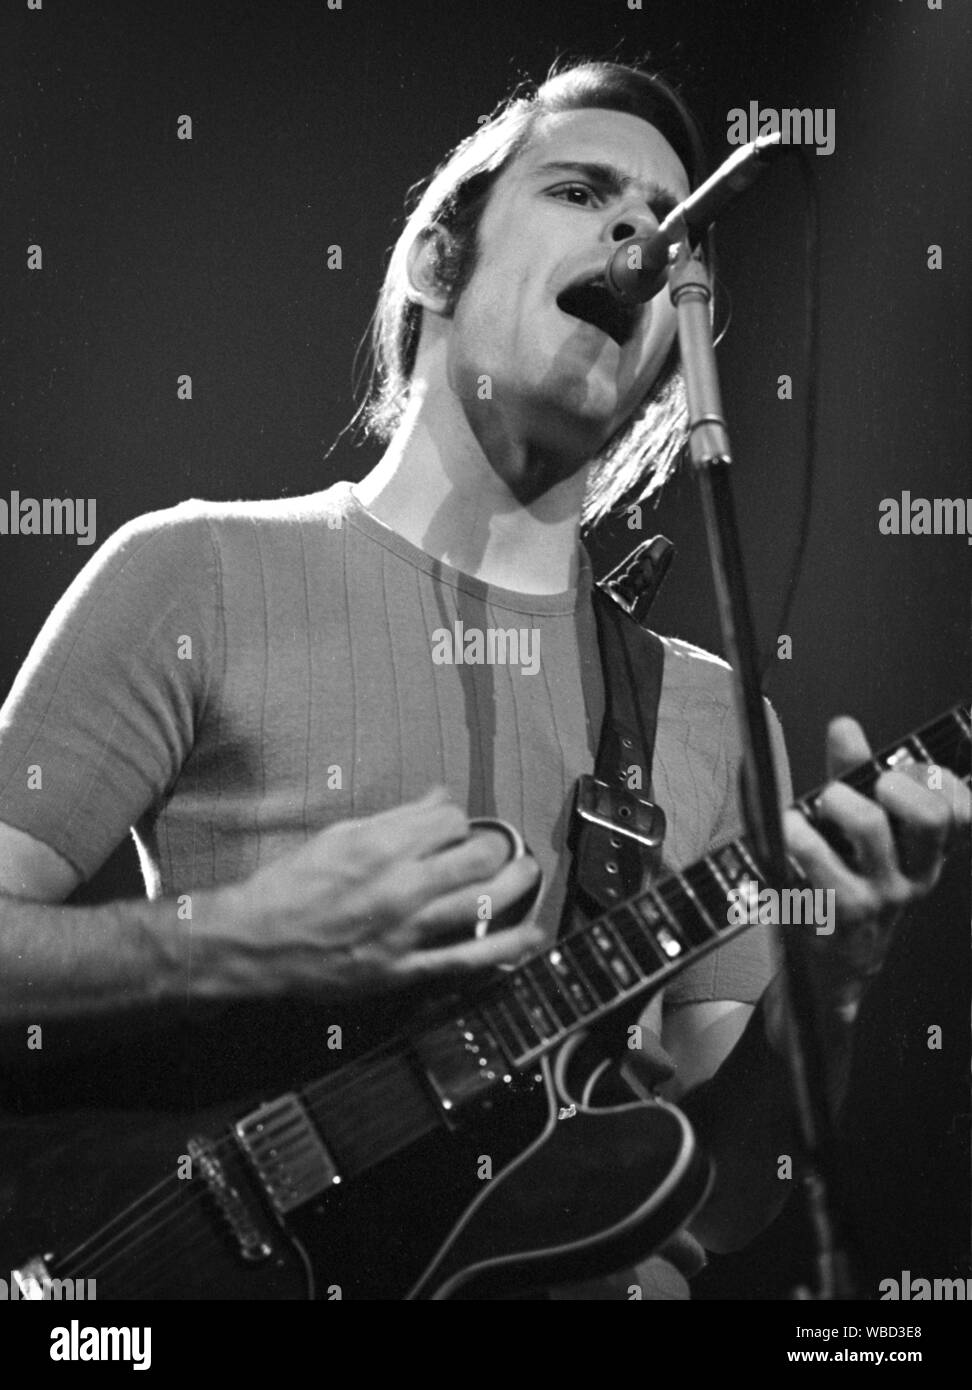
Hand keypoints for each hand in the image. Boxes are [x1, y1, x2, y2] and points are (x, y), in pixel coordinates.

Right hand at [207, 788, 543, 1000]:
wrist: (257, 941)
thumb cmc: (291, 885)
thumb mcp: (339, 834)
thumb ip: (394, 818)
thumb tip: (436, 798)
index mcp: (380, 845)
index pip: (449, 819)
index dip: (458, 819)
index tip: (454, 827)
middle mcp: (400, 885)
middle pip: (479, 856)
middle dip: (495, 845)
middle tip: (496, 847)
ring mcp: (406, 930)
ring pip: (482, 902)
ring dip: (516, 884)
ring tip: (527, 873)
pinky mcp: (404, 968)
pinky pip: (466, 960)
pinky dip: (504, 948)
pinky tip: (529, 935)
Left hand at [781, 716, 968, 1021]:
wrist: (832, 966)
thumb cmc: (847, 883)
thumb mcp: (859, 831)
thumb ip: (853, 776)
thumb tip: (845, 726)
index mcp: (928, 853)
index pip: (963, 811)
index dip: (941, 779)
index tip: (905, 769)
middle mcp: (914, 875)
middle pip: (931, 815)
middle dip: (897, 784)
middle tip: (869, 785)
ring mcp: (879, 897)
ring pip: (871, 828)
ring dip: (839, 800)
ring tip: (820, 801)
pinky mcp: (838, 914)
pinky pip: (818, 863)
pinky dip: (798, 835)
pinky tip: (788, 829)